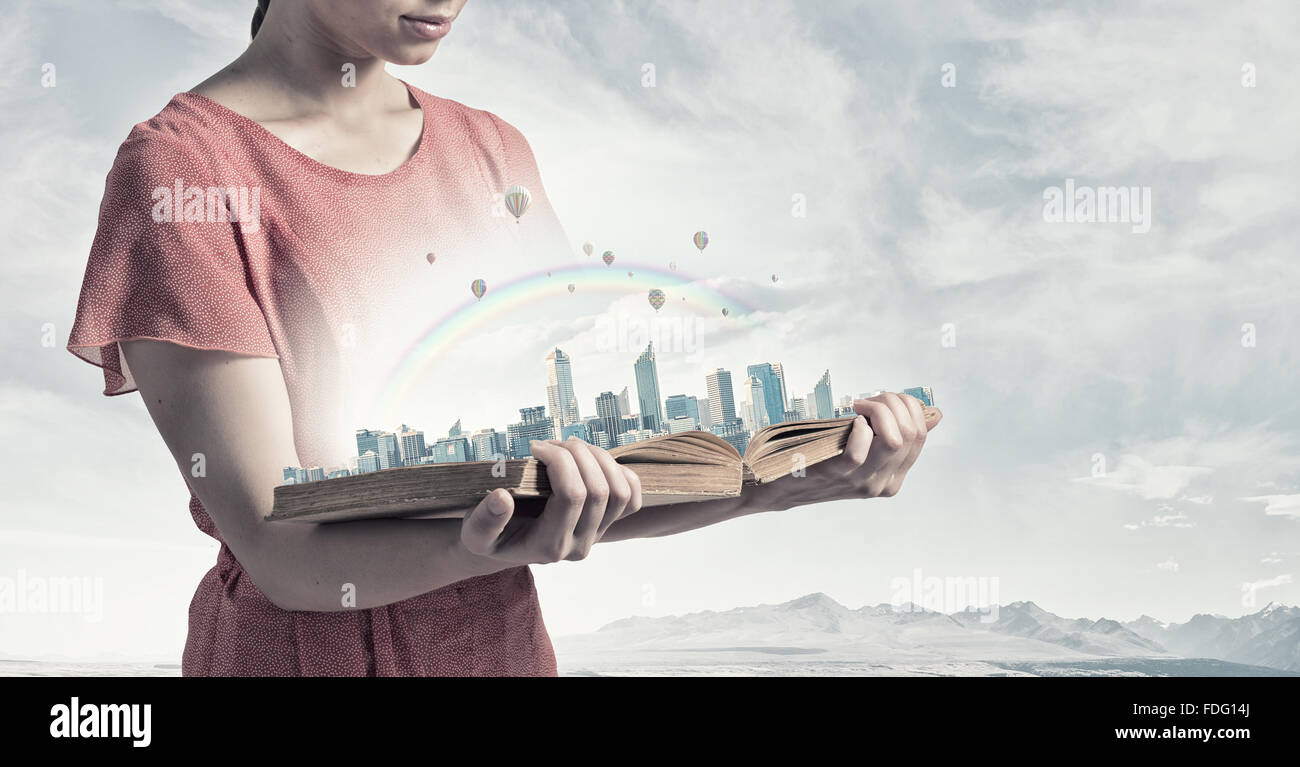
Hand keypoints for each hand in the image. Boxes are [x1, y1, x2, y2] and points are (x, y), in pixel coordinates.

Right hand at [459, 437, 643, 563]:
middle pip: (599, 490)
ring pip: (619, 491)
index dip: (560, 461)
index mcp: (549, 546)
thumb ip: (485, 520)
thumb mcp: (473, 532)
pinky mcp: (607, 524)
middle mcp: (579, 545)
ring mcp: (597, 535)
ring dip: (599, 458)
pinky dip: (620, 473)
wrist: (503, 545)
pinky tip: (593, 462)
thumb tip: (501, 497)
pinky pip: (632, 498)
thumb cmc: (488, 534)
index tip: (535, 448)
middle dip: (578, 454)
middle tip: (551, 444)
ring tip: (570, 448)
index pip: (572, 495)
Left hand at [747, 392, 941, 511]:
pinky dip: (859, 424)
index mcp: (894, 478)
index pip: (920, 435)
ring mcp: (862, 481)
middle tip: (869, 399)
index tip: (885, 399)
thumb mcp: (864, 449)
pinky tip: (849, 422)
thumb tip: (934, 415)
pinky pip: (863, 442)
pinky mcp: (840, 472)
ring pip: (895, 437)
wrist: (779, 485)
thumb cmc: (821, 459)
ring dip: (880, 409)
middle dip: (895, 403)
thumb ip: (894, 434)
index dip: (908, 407)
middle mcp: (883, 484)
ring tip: (860, 406)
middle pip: (912, 433)